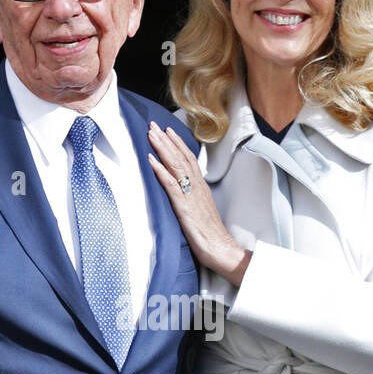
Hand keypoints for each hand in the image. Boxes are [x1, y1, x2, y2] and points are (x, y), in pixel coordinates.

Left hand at [147, 121, 251, 287]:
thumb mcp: (200, 210)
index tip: (167, 130)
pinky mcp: (184, 206)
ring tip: (151, 134)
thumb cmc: (210, 234)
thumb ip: (192, 197)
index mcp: (200, 187)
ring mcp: (190, 195)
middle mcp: (196, 186)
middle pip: (181, 156)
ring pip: (176, 165)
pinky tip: (151, 160)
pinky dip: (160, 170)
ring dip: (162, 148)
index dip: (177, 143)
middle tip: (153, 124)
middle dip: (166, 139)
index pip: (189, 159)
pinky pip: (171, 184)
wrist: (221, 249)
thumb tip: (183, 191)